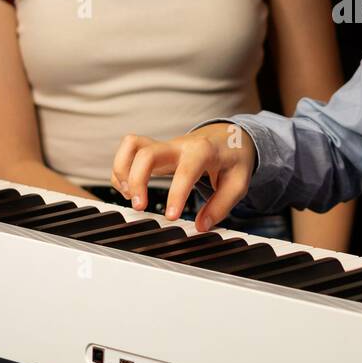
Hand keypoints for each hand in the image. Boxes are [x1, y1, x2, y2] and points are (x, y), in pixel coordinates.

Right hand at [111, 124, 255, 230]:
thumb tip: (201, 226)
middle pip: (147, 153)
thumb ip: (221, 205)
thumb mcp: (238, 182)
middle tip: (140, 207)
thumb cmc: (233, 159)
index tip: (171, 218)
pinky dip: (122, 170)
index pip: (186, 170)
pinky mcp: (155, 149)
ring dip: (123, 171)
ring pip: (132, 145)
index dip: (176, 194)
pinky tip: (130, 190)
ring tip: (131, 196)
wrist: (228, 136)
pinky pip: (130, 151)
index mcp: (203, 151)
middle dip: (137, 180)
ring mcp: (164, 146)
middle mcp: (179, 145)